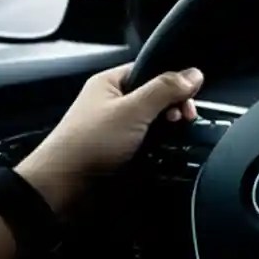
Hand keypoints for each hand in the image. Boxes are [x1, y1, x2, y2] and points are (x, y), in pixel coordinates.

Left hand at [16, 64, 203, 215]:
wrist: (64, 188)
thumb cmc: (90, 142)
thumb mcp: (133, 109)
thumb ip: (165, 89)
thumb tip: (194, 73)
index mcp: (110, 83)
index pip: (150, 71)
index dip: (173, 82)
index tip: (190, 97)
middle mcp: (112, 103)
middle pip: (154, 97)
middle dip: (173, 107)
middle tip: (184, 120)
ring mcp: (115, 129)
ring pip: (152, 122)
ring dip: (167, 129)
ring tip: (174, 138)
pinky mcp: (119, 152)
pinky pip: (146, 143)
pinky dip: (158, 146)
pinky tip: (165, 152)